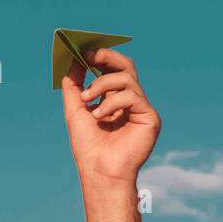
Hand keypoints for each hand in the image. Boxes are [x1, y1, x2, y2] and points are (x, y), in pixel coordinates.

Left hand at [60, 48, 160, 185]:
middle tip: (88, 55)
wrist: (99, 171)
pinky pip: (132, 97)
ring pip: (126, 79)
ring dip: (102, 84)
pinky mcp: (150, 117)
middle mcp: (130, 101)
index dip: (100, 57)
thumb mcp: (75, 110)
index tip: (81, 50)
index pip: (112, 70)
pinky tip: (100, 116)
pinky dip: (112, 102)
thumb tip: (72, 61)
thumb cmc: (88, 145)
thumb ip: (74, 86)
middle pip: (126, 67)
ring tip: (86, 99)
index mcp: (114, 99)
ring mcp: (141, 108)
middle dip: (106, 57)